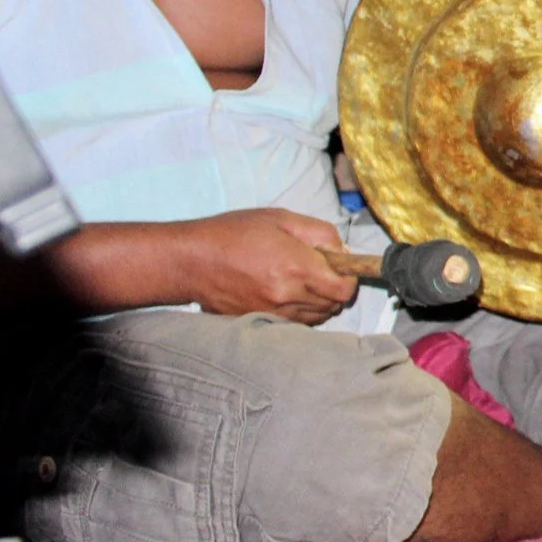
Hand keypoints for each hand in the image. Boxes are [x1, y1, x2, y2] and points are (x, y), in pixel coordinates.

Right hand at [182, 209, 356, 324]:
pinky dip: (302, 312)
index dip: (350, 279)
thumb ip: (321, 233)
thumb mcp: (282, 218)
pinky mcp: (260, 320)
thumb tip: (345, 253)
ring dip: (320, 302)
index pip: (344, 289)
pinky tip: (290, 294)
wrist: (190, 260)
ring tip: (304, 281)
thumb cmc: (234, 232)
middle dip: (336, 288)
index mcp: (296, 266)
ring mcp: (272, 312)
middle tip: (322, 271)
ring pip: (317, 317)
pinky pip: (296, 323)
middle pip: (334, 305)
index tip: (343, 268)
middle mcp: (287, 294)